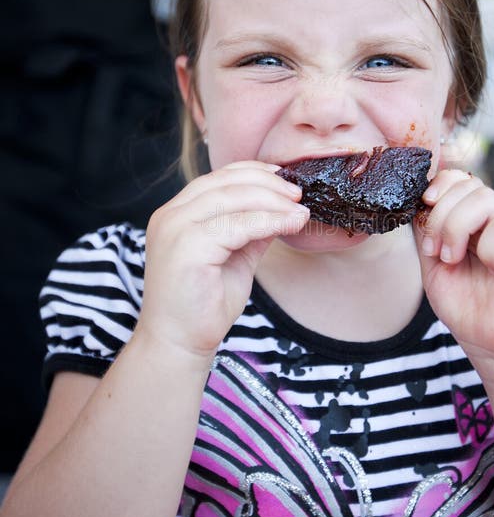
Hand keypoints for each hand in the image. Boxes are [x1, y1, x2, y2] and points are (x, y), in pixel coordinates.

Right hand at [135, 162, 309, 370]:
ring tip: (300, 210)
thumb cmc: (204, 304)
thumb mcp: (235, 257)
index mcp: (177, 213)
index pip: (218, 178)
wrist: (179, 343)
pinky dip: (269, 221)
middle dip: (268, 185)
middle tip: (299, 195)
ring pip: (232, 199)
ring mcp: (175, 229)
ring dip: (273, 202)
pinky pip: (237, 225)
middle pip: (226, 183)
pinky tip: (291, 224)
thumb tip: (284, 209)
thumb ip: (252, 230)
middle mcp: (170, 215)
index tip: (285, 179)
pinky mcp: (186, 247)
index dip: (254, 173)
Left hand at [414, 169, 493, 374]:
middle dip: (441, 214)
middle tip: (436, 251)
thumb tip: (416, 198)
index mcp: (476, 220)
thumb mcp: (434, 264)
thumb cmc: (467, 308)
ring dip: (457, 229)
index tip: (423, 207)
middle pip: (469, 185)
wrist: (493, 345)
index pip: (460, 179)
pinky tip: (493, 270)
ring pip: (487, 200)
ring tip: (453, 260)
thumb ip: (427, 231)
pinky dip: (488, 248)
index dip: (439, 185)